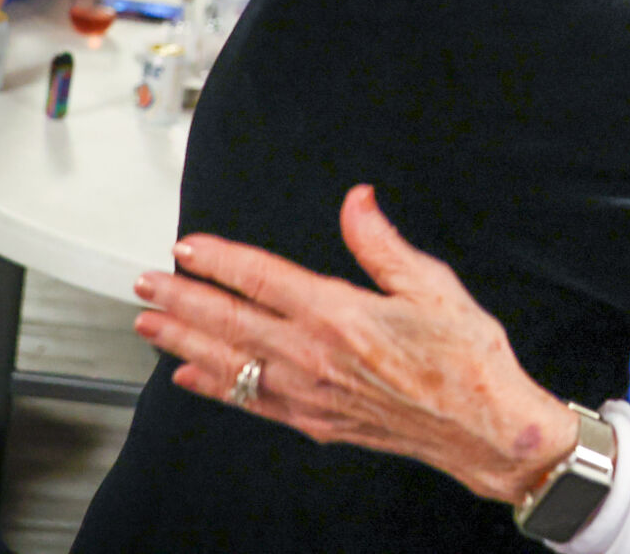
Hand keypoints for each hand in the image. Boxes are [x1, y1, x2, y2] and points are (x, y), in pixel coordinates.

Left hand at [133, 185, 577, 503]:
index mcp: (339, 314)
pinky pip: (249, 403)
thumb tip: (356, 201)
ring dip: (183, 341)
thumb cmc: (466, 360)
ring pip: (227, 363)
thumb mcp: (432, 285)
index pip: (262, 278)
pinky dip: (214, 388)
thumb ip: (382, 242)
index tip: (189, 247)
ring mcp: (308, 393)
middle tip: (146, 283)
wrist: (484, 428)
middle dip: (181, 299)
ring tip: (149, 325)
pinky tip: (190, 379)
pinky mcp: (315, 421)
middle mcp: (314, 356)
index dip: (219, 260)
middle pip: (229, 321)